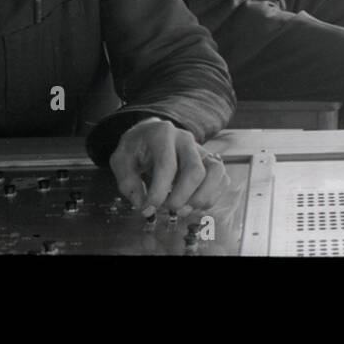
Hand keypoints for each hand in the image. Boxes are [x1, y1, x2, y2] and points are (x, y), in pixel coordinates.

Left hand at [108, 117, 229, 216]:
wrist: (150, 133)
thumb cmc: (136, 148)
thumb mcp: (120, 159)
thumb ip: (127, 181)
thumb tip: (142, 203)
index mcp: (162, 135)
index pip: (167, 166)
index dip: (158, 192)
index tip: (148, 209)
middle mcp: (186, 139)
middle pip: (195, 170)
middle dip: (182, 197)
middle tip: (168, 210)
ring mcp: (201, 149)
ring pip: (216, 172)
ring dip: (203, 197)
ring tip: (185, 209)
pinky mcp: (210, 160)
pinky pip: (222, 178)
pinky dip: (212, 196)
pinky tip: (194, 204)